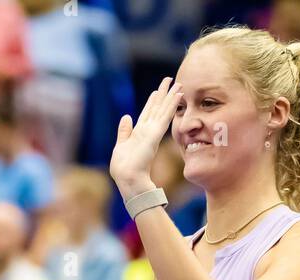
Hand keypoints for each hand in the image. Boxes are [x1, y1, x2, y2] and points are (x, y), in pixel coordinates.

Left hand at [111, 77, 181, 199]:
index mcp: (139, 133)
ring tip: (179, 83)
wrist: (128, 178)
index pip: (147, 113)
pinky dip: (171, 104)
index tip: (156, 91)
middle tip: (170, 79)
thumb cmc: (124, 167)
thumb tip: (126, 116)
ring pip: (164, 109)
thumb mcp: (120, 145)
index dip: (152, 101)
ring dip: (171, 96)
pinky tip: (178, 94)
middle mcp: (148, 131)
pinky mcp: (155, 134)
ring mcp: (153, 132)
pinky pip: (165, 115)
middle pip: (157, 108)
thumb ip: (124, 131)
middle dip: (164, 94)